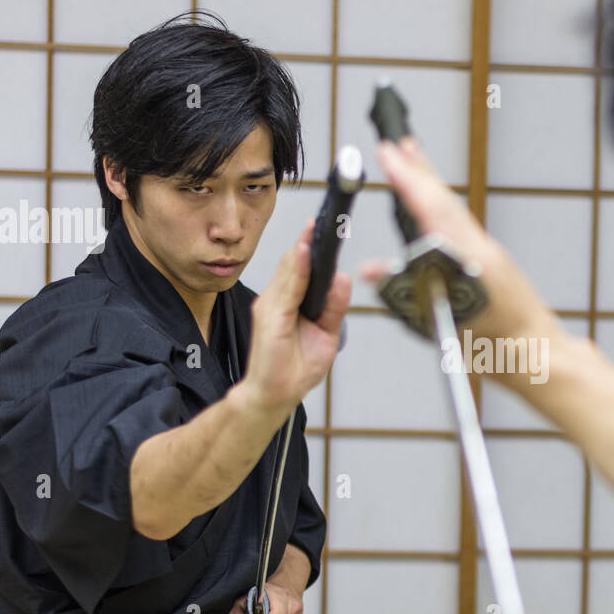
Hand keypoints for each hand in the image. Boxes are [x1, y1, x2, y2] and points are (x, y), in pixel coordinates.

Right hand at [241, 219, 351, 412]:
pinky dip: (296, 268)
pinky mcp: (270, 315)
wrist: (273, 395)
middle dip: (309, 239)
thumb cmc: (294, 369)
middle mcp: (277, 299)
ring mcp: (271, 305)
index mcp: (291, 302)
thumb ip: (334, 307)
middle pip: (294, 261)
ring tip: (316, 226)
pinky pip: (286, 286)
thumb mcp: (326, 335)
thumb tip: (343, 278)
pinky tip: (304, 253)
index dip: (314, 246)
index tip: (328, 227)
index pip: (303, 267)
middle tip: (328, 218)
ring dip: (303, 246)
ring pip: (289, 268)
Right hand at [360, 137, 562, 348]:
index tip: (389, 155)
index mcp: (472, 261)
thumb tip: (374, 272)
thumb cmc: (503, 349)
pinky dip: (444, 208)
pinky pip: (464, 225)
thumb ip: (409, 294)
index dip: (409, 181)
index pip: (433, 210)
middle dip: (420, 170)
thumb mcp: (446, 326)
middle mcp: (484, 250)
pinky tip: (436, 209)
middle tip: (398, 144)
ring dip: (432, 185)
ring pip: (456, 211)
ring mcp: (492, 254)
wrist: (544, 356)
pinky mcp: (495, 263)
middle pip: (446, 201)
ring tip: (414, 163)